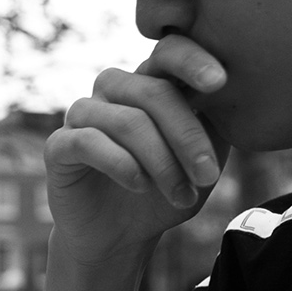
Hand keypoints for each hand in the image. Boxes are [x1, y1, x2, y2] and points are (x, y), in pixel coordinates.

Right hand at [47, 35, 230, 265]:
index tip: (220, 83)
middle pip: (154, 92)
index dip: (193, 60)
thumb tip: (232, 100)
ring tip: (181, 195)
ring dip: (161, 162)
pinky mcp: (59, 146)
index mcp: (151, 82)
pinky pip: (89, 142)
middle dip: (187, 136)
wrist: (119, 238)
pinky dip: (122, 165)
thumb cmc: (163, 193)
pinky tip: (140, 186)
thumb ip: (213, 129)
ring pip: (128, 122)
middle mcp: (115, 89)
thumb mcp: (202, 163)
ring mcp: (83, 114)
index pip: (169, 51)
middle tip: (209, 175)